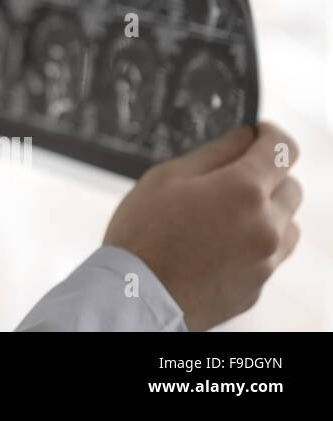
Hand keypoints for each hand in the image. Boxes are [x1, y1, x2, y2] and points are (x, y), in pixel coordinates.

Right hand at [103, 121, 301, 330]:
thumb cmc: (143, 234)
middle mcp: (266, 224)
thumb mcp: (166, 177)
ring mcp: (267, 259)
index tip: (259, 133)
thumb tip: (244, 137)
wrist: (137, 296)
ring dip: (268, 211)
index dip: (271, 134)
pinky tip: (221, 243)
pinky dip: (257, 241)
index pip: (282, 150)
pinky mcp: (260, 284)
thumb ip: (214, 153)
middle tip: (231, 177)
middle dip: (267, 175)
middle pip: (291, 186)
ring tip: (226, 215)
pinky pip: (272, 254)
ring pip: (287, 223)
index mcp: (244, 190)